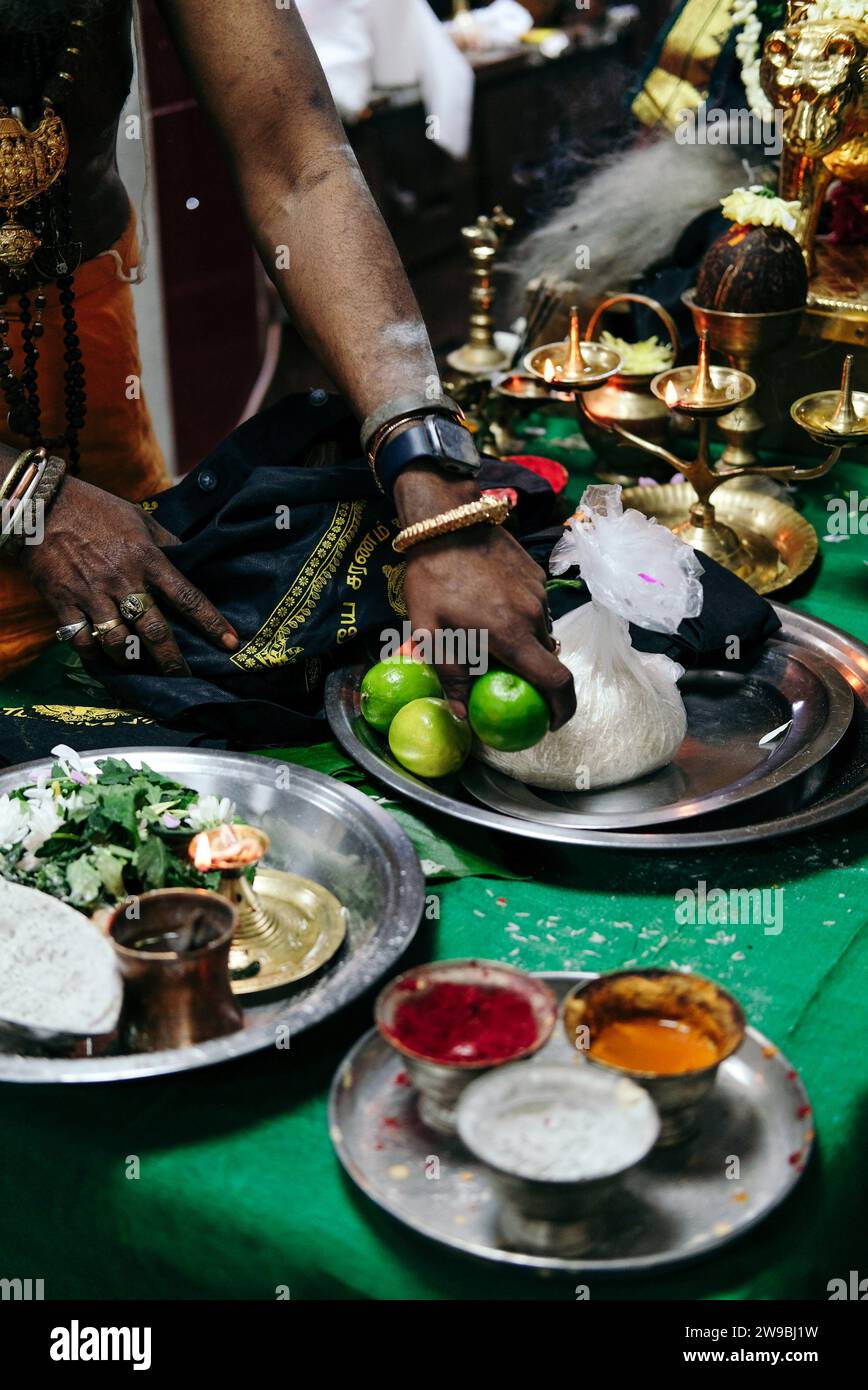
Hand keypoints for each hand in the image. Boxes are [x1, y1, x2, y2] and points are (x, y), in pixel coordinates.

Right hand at [21, 476, 237, 673]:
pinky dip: (93, 655)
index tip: (231, 642)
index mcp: (147, 557)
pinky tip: (102, 658)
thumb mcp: (139, 520)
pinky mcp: (63, 602)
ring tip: (139, 665)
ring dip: (132, 659)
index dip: (212, 623)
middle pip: (155, 630)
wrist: (42, 504)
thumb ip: (166, 544)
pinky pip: (81, 641)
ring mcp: (92, 594)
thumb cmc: (96, 508)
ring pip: (118, 642)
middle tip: (182, 674)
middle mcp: (123, 580)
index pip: (187, 596)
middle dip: (172, 659)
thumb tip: (192, 560)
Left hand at [395, 467, 575, 729]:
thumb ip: (450, 676)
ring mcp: (537, 593)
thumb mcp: (429, 632)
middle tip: (509, 683)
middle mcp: (533, 616)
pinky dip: (521, 619)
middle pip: (548, 659)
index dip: (562, 709)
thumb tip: (463, 715)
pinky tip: (492, 609)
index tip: (553, 722)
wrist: (445, 520)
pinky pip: (535, 609)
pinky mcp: (535, 575)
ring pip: (541, 633)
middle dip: (535, 677)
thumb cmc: (431, 578)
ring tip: (493, 642)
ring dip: (525, 645)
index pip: (556, 682)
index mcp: (512, 635)